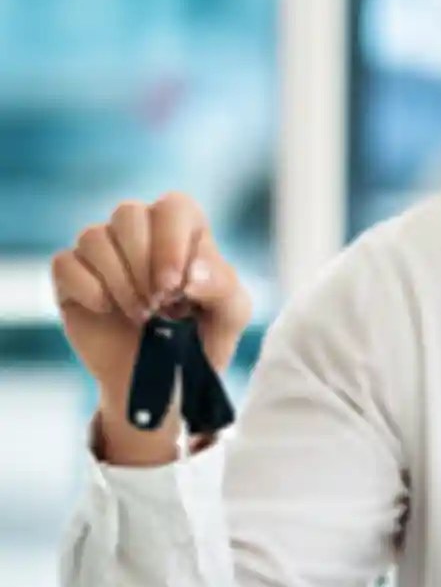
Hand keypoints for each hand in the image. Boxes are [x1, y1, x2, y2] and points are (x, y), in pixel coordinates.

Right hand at [49, 193, 251, 463]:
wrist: (162, 380)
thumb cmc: (201, 338)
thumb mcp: (230, 316)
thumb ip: (224, 287)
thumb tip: (193, 274)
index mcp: (184, 230)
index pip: (174, 206)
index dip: (172, 241)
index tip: (176, 285)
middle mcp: (140, 230)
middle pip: (128, 213)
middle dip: (144, 263)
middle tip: (159, 303)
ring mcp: (102, 250)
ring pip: (94, 236)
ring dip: (121, 282)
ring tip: (141, 315)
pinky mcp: (71, 273)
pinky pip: (66, 262)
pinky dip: (88, 289)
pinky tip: (106, 311)